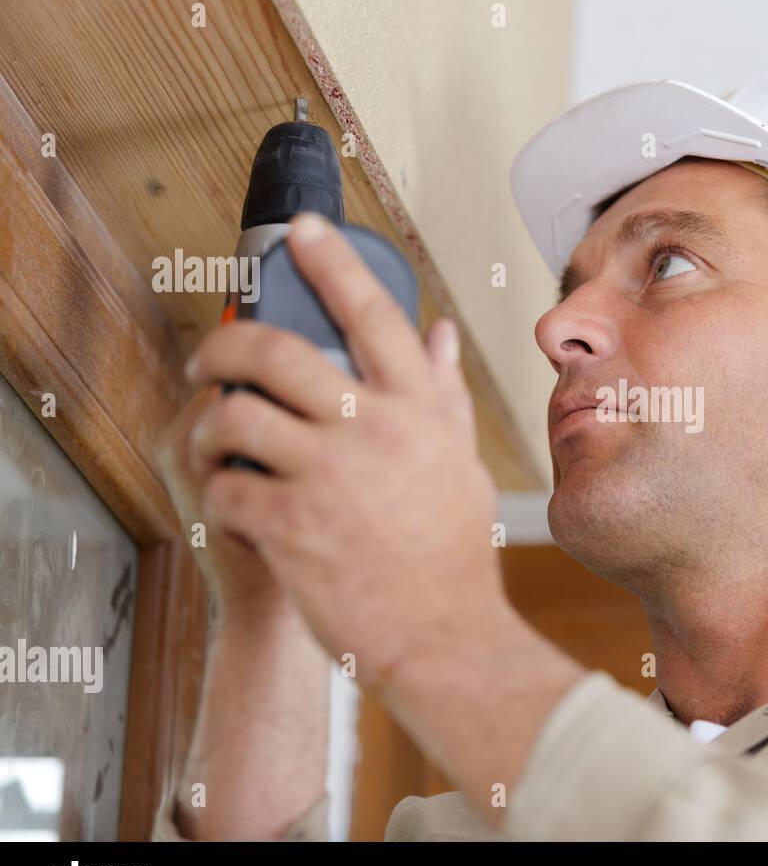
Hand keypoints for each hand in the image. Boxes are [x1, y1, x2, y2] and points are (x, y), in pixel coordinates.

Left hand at [183, 214, 507, 689]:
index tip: (301, 230)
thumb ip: (443, 393)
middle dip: (223, 343)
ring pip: (235, 413)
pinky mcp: (291, 525)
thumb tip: (441, 334)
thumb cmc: (453, 552)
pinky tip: (233, 502)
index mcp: (417, 408)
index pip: (371, 312)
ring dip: (208, 422)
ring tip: (211, 438)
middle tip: (209, 357)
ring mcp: (328, 476)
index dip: (331, 261)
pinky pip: (225, 485)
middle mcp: (372, 429)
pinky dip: (218, 492)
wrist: (441, 634)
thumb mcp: (460, 460)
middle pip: (275, 350)